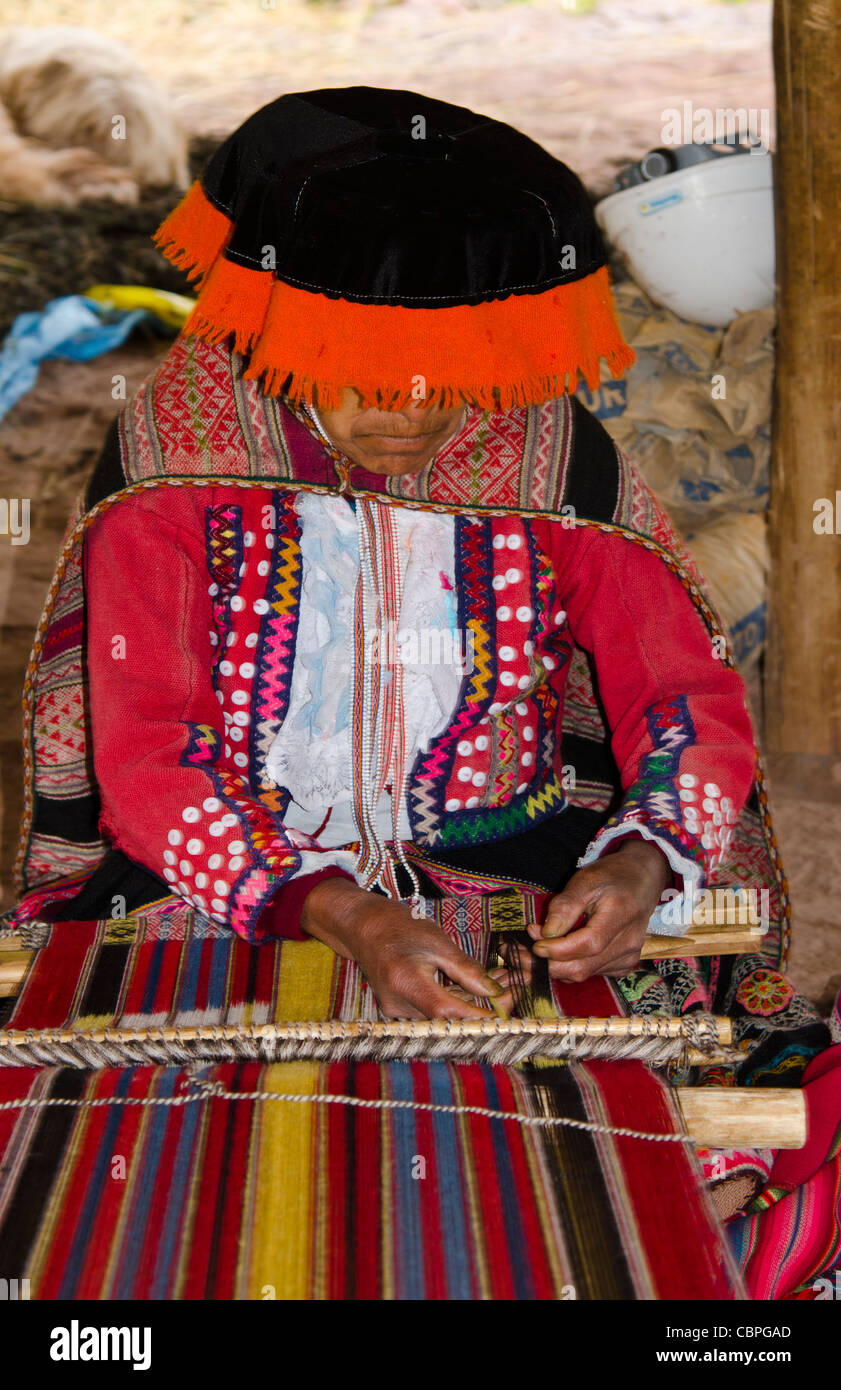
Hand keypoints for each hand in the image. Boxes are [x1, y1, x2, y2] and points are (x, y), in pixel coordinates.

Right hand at [301, 877, 512, 1019]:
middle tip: (514, 990)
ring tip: (502, 983)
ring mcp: (396, 1010)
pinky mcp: (399, 1010)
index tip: (507, 1013)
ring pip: (444, 1017)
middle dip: (484, 1008)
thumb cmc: (401, 928)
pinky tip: (478, 989)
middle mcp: (398, 1004)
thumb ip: (466, 970)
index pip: (448, 1012)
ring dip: (473, 1004)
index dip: (479, 1017)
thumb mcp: (438, 942)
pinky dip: (456, 1002)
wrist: (365, 928)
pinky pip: (434, 1012)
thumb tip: (494, 991)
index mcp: (407, 983)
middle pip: (449, 1019)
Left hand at [525, 838, 671, 980]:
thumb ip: (566, 905)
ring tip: (532, 952)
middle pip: (583, 967)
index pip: (587, 945)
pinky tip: (556, 954)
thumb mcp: (586, 879)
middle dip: (547, 964)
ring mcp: (628, 956)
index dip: (557, 949)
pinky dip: (570, 967)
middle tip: (521, 952)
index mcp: (621, 916)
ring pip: (584, 974)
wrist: (642, 880)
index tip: (534, 943)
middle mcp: (628, 943)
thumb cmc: (612, 876)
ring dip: (555, 968)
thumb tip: (545, 933)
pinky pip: (592, 973)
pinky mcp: (624, 963)